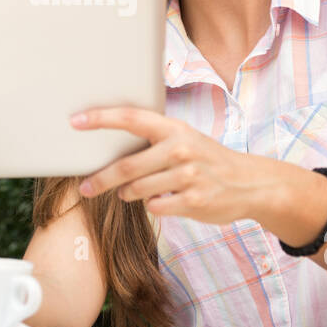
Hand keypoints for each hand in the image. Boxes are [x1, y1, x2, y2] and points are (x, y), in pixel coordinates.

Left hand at [71, 106, 294, 225]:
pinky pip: (156, 207)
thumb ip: (154, 141)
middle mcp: (180, 149)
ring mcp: (188, 176)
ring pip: (138, 190)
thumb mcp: (185, 139)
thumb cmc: (208, 160)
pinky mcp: (194, 200)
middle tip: (85, 186)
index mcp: (175, 129)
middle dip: (100, 178)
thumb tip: (112, 148)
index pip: (131, 118)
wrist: (250, 184)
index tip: (75, 122)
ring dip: (128, 194)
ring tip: (129, 192)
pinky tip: (162, 201)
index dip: (101, 119)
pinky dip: (153, 206)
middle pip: (127, 166)